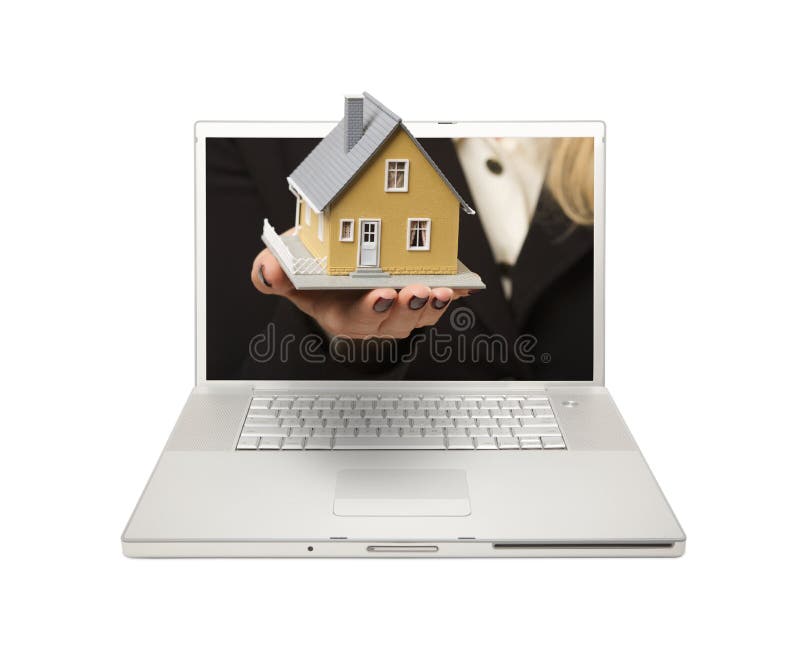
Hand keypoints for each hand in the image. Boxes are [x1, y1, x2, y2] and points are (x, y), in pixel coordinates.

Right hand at [250, 248, 467, 338]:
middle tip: (416, 290)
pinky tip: (463, 285)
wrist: (328, 269)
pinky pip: (433, 305)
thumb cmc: (307, 269)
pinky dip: (450, 297)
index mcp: (338, 314)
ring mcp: (394, 313)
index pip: (355, 319)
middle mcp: (370, 319)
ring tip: (444, 289)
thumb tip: (269, 272)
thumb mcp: (282, 267)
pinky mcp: (413, 303)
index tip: (382, 294)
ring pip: (417, 317)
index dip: (370, 309)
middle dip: (407, 307)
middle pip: (392, 321)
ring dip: (432, 306)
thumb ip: (271, 272)